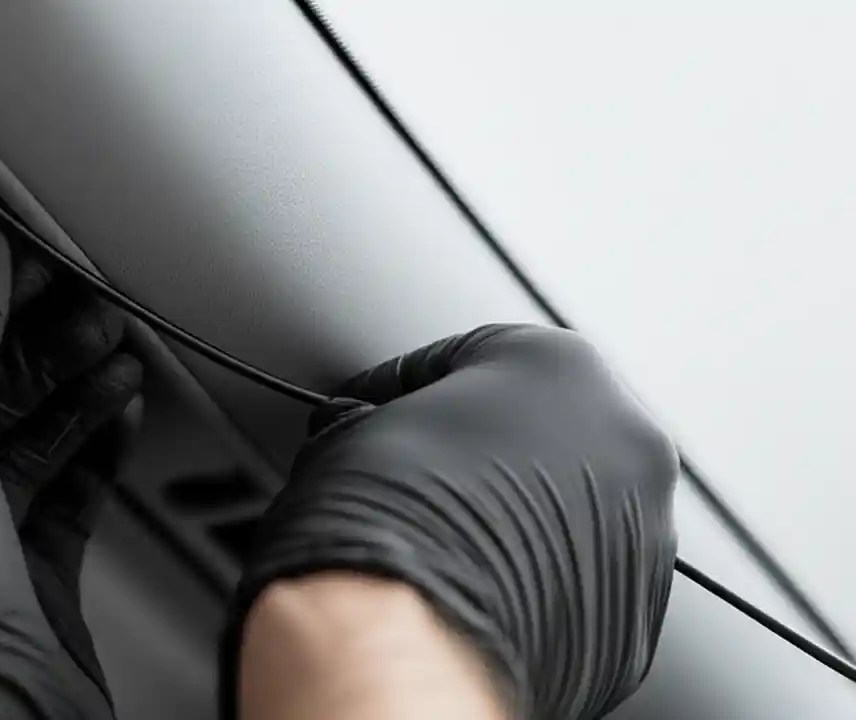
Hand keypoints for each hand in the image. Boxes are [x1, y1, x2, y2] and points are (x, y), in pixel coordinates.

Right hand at [222, 324, 679, 718]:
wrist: (411, 636)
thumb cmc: (388, 521)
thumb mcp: (354, 426)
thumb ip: (384, 414)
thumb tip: (364, 430)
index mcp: (561, 366)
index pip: (469, 359)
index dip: (407, 388)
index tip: (374, 411)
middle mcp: (625, 439)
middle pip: (539, 430)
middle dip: (478, 450)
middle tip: (415, 475)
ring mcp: (645, 531)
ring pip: (571, 508)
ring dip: (516, 515)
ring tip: (447, 540)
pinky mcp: (638, 614)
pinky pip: (580, 579)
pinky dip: (536, 578)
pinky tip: (477, 585)